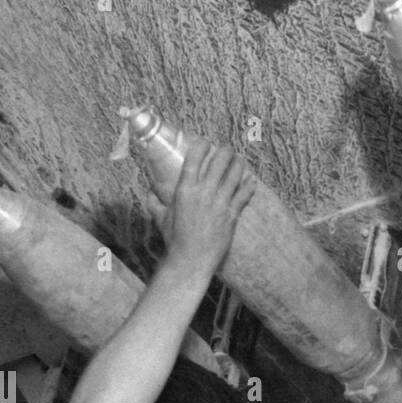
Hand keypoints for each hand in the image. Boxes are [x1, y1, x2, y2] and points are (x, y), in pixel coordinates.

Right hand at [149, 141, 254, 269]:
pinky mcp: (232, 215)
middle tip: (227, 150)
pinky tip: (251, 181)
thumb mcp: (160, 217)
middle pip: (220, 160)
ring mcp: (220, 203)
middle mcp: (204, 191)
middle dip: (225, 151)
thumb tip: (150, 192)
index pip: (196, 156)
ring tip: (239, 160)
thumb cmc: (174, 239)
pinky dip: (249, 186)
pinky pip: (244, 195)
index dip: (203, 144)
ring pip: (235, 174)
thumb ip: (154, 202)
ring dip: (239, 164)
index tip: (205, 143)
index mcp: (185, 188)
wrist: (191, 260)